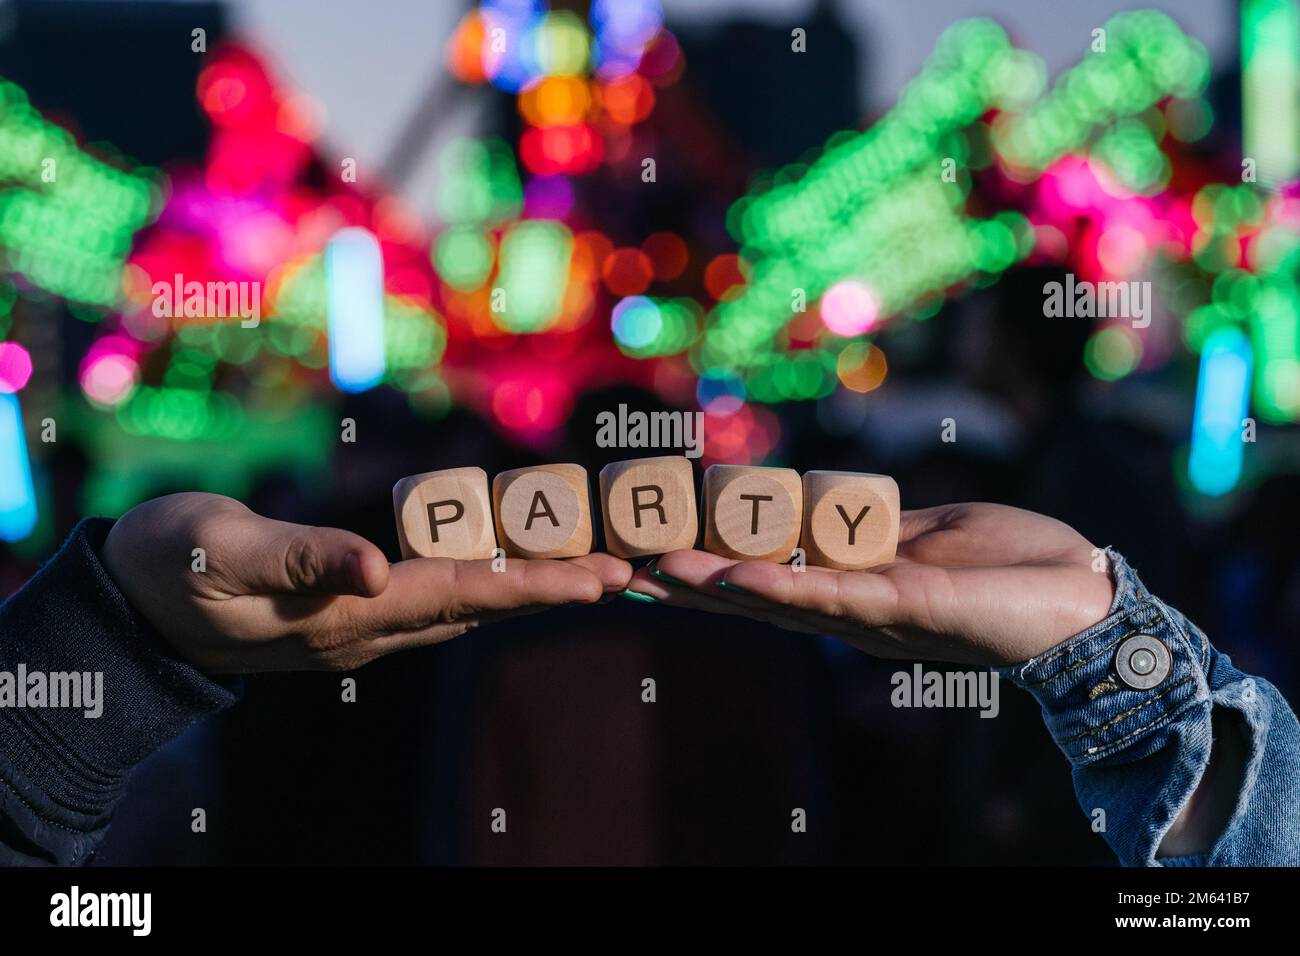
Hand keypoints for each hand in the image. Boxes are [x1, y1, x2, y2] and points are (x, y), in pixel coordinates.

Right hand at [102, 493, 631, 673]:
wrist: (130, 605)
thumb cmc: (169, 566)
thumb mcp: (224, 553)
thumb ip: (298, 560)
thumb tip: (372, 566)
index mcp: (346, 614)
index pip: (460, 595)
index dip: (533, 586)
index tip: (598, 581)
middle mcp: (368, 627)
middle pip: (481, 605)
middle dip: (556, 589)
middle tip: (630, 573)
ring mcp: (363, 625)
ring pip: (466, 604)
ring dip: (532, 588)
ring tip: (595, 571)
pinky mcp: (353, 612)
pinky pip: (438, 598)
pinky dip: (489, 582)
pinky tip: (515, 569)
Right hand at [627, 503, 1114, 666]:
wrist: (1085, 594)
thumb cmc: (1009, 561)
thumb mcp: (922, 532)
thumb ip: (868, 529)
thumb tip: (820, 507)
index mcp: (851, 585)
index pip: (764, 574)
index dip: (707, 563)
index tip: (648, 546)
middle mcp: (850, 610)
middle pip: (755, 596)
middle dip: (690, 583)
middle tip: (621, 565)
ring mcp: (873, 614)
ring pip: (779, 602)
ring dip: (715, 589)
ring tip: (656, 573)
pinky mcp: (905, 608)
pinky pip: (831, 598)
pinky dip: (778, 590)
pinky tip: (733, 581)